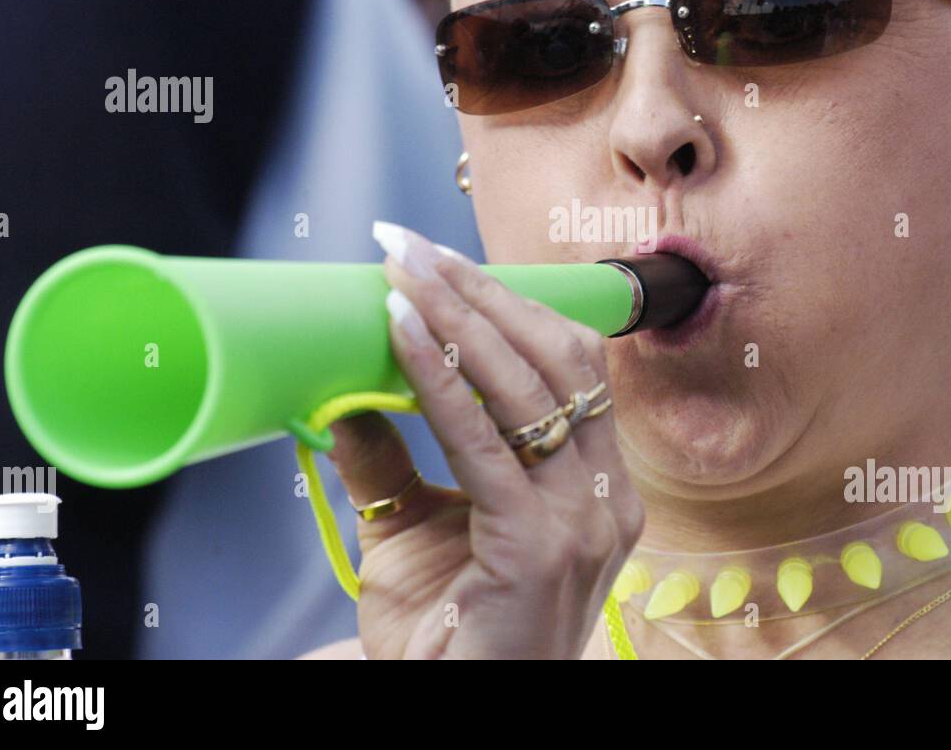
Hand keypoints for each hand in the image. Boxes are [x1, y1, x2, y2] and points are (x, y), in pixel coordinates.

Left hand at [326, 224, 644, 658]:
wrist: (451, 716)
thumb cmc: (447, 635)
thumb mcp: (417, 531)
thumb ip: (393, 461)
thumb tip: (344, 391)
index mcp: (597, 486)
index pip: (571, 366)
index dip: (512, 305)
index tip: (443, 263)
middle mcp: (606, 496)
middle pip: (558, 357)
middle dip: (483, 292)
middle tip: (410, 247)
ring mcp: (582, 521)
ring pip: (530, 383)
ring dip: (461, 316)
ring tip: (402, 271)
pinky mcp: (536, 544)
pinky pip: (484, 438)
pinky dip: (440, 377)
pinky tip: (401, 335)